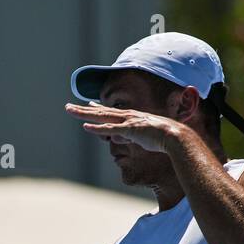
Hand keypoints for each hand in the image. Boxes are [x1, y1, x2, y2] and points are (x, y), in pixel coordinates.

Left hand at [64, 101, 183, 152]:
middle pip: (101, 112)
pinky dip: (97, 128)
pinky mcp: (130, 130)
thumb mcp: (144, 136)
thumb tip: (126, 138)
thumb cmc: (162, 138)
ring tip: (70, 111)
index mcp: (131, 117)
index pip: (110, 111)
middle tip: (68, 107)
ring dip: (84, 114)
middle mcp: (127, 116)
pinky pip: (110, 129)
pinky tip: (85, 127)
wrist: (175, 137)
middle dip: (83, 109)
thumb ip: (133, 136)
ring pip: (101, 117)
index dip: (96, 108)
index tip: (86, 105)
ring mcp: (128, 122)